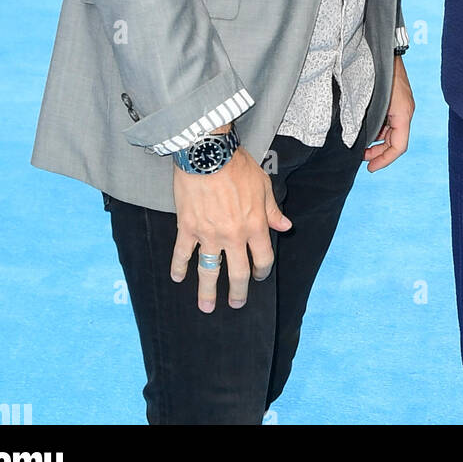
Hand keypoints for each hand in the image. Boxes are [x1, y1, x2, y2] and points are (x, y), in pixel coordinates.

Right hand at [170, 147, 290, 311]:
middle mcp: (233, 236)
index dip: (262, 271)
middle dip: (238, 292)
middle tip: (237, 304)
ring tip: (207, 306)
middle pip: (238, 273)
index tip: (259, 276)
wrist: (209, 155)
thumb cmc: (238, 167)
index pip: (262, 258)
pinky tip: (177, 278)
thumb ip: (272, 210)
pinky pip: (182, 254)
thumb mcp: (263, 185)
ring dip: (208, 292)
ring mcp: (209, 235)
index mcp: (254, 226)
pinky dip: (178, 267)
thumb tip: (285, 226)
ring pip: (209, 271)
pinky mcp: (188, 228)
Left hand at [363, 56, 413, 170]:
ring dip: (378, 141)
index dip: (384, 160)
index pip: (398, 147)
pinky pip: (390, 122)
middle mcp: (405, 112)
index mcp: (403, 114)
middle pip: (395, 142)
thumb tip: (360, 141)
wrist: (384, 51)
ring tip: (361, 144)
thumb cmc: (379, 74)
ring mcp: (401, 106)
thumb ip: (371, 122)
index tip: (369, 168)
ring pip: (392, 132)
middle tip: (362, 158)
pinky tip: (367, 128)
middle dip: (379, 153)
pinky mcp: (396, 101)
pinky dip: (379, 129)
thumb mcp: (373, 102)